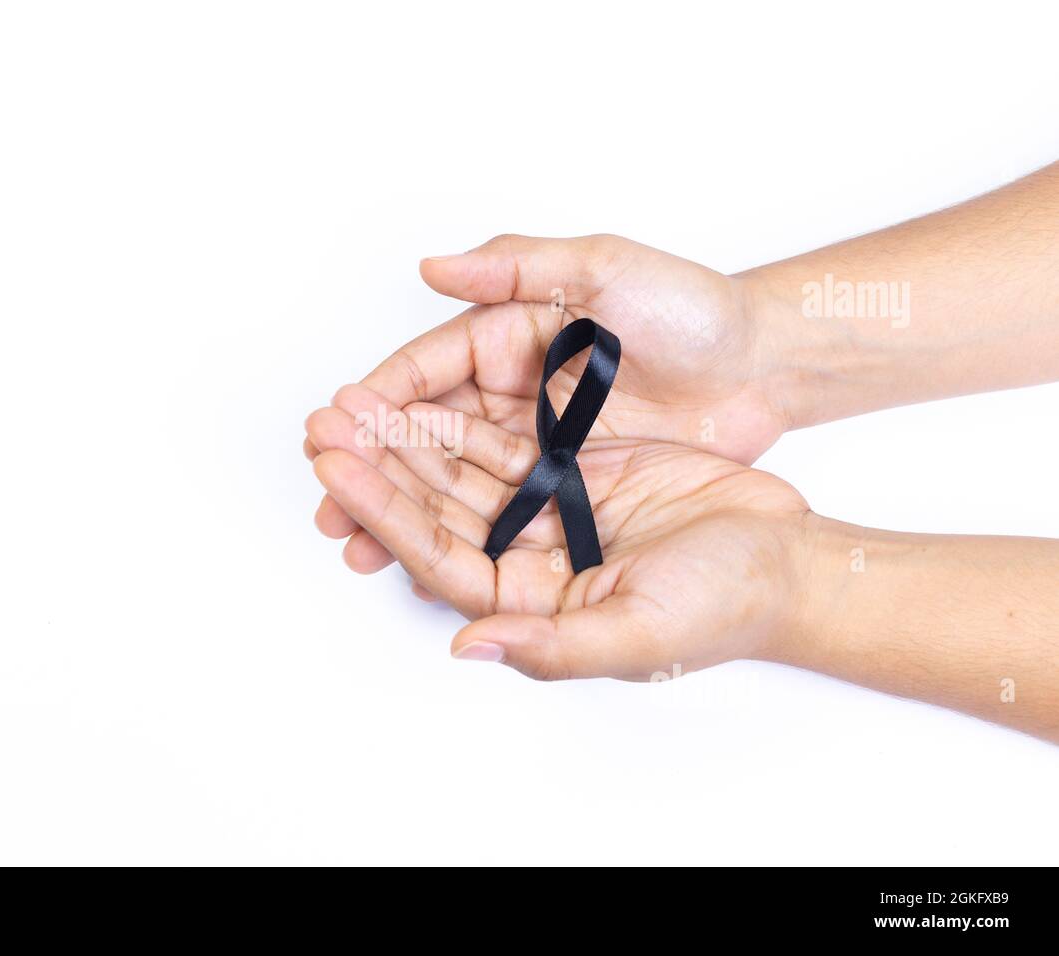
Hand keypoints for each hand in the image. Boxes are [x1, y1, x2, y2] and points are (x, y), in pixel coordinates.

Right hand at [306, 233, 791, 575]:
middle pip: (424, 433)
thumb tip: (434, 266)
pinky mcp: (562, 486)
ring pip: (449, 479)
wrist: (763, 367)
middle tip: (326, 497)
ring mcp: (533, 443)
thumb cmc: (691, 310)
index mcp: (506, 335)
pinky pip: (496, 512)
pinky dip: (454, 532)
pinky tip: (416, 558)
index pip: (426, 371)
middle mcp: (508, 391)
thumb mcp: (608, 268)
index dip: (378, 402)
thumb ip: (522, 265)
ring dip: (399, 508)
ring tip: (352, 541)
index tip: (335, 429)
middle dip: (372, 465)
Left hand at [306, 383, 811, 680]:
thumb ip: (553, 646)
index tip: (337, 470)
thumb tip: (468, 648)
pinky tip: (421, 393)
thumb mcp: (638, 632)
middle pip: (434, 507)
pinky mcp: (573, 470)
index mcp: (527, 604)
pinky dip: (459, 417)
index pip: (435, 555)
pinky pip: (502, 440)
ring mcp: (547, 511)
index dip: (382, 513)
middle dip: (377, 465)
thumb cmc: (725, 604)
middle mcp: (525, 558)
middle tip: (324, 422)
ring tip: (354, 402)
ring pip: (459, 469)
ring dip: (407, 437)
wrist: (790, 557)